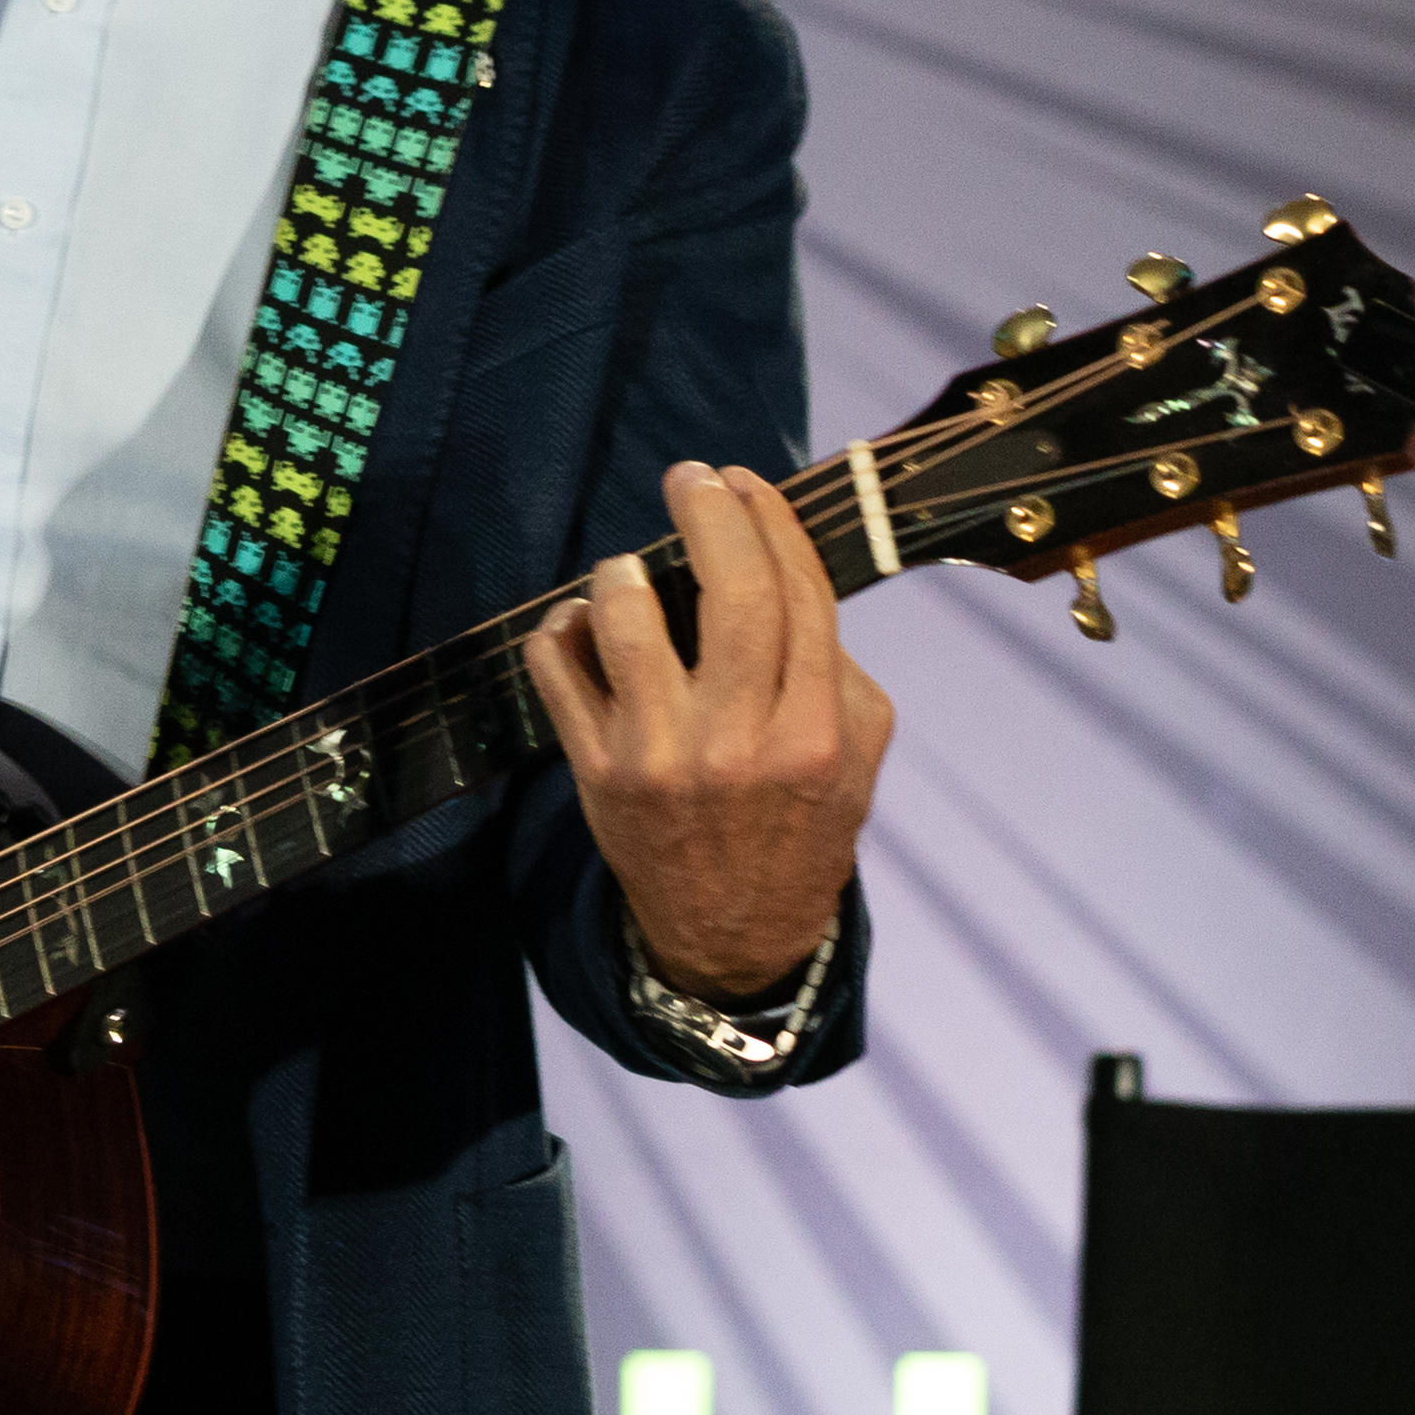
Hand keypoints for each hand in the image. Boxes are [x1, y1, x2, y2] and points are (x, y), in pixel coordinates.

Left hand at [524, 460, 896, 994]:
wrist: (734, 937)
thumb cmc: (799, 825)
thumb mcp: (855, 759)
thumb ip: (838, 670)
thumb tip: (785, 572)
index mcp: (816, 732)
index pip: (799, 595)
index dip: (770, 520)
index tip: (744, 481)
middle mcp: (742, 742)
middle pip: (731, 593)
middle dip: (707, 513)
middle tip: (689, 478)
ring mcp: (663, 758)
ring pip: (628, 624)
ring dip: (622, 573)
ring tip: (627, 565)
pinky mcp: (598, 774)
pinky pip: (558, 674)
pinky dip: (560, 630)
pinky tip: (579, 621)